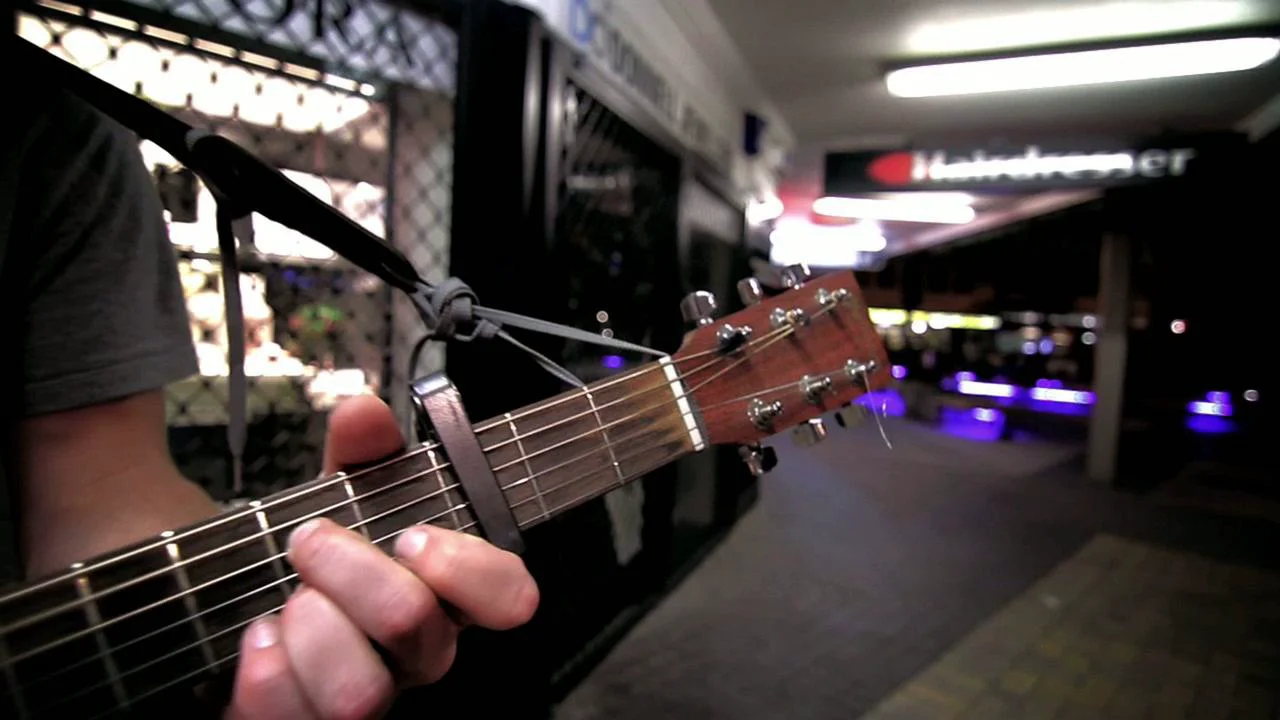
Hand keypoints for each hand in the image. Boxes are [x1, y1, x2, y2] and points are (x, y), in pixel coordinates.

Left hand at [226, 395, 538, 718]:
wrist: (243, 621)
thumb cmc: (315, 564)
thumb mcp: (337, 498)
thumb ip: (358, 456)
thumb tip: (365, 412)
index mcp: (444, 593)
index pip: (509, 595)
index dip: (469, 569)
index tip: (412, 536)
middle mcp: (417, 654)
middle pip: (418, 629)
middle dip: (353, 571)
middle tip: (310, 541)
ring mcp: (366, 699)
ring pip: (362, 695)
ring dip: (311, 632)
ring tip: (285, 604)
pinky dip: (264, 673)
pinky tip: (257, 640)